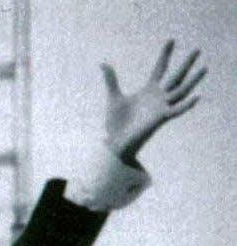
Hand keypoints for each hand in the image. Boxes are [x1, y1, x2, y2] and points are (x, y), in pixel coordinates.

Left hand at [102, 40, 205, 164]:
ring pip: (181, 91)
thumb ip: (111, 80)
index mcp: (149, 90)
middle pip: (176, 76)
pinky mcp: (160, 119)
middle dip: (186, 63)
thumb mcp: (114, 97)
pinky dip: (186, 105)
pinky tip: (197, 96)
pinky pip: (176, 111)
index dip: (165, 55)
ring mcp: (161, 107)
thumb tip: (103, 63)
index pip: (160, 68)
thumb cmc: (116, 123)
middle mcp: (158, 97)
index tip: (171, 40)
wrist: (116, 142)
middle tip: (198, 49)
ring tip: (204, 68)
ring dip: (193, 81)